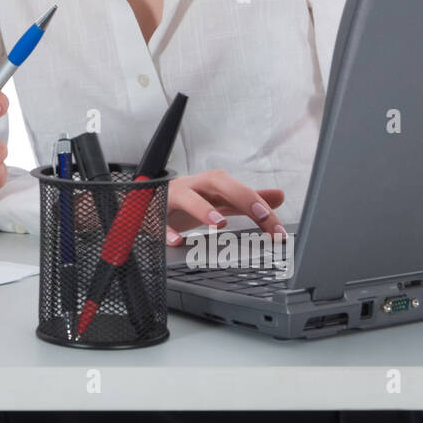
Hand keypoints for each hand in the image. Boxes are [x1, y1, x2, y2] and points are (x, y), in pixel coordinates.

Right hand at [162, 169, 285, 244]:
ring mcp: (170, 198)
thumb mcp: (215, 199)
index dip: (258, 203)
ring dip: (202, 208)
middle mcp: (191, 186)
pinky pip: (158, 220)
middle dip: (239, 195)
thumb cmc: (184, 201)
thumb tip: (279, 196)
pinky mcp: (152, 213)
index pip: (238, 188)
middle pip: (215, 181)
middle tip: (260, 215)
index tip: (276, 226)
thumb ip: (245, 199)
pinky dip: (166, 230)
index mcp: (208, 184)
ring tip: (219, 223)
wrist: (144, 203)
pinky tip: (177, 241)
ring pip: (185, 196)